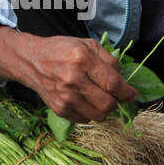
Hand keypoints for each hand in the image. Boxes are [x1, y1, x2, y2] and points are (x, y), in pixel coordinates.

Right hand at [0, 28, 138, 121]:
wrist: (31, 60)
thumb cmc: (62, 50)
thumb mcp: (87, 44)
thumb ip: (109, 60)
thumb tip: (124, 81)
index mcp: (83, 60)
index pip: (113, 83)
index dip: (127, 92)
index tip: (133, 95)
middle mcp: (73, 80)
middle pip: (108, 104)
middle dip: (116, 102)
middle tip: (114, 96)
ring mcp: (65, 97)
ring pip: (98, 115)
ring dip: (105, 110)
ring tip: (101, 99)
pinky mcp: (59, 109)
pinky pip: (84, 119)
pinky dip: (90, 113)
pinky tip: (86, 102)